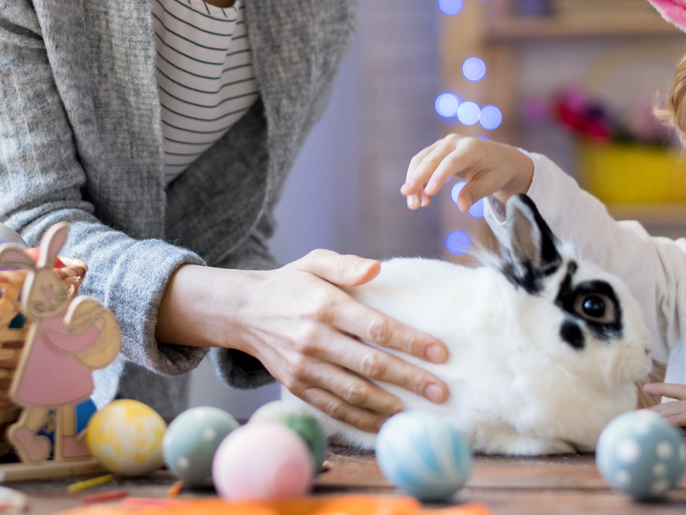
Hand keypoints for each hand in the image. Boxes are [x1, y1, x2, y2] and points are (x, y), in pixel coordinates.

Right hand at [162, 250, 450, 433]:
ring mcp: (304, 367)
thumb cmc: (291, 284)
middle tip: (441, 391)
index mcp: (325, 306)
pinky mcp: (297, 386)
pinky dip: (361, 420)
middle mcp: (314, 339)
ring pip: (353, 392)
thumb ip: (346, 264)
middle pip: (370, 365)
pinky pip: (333, 408)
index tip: (440, 353)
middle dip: (410, 380)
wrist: (243, 312)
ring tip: (419, 412)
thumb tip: (376, 268)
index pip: (376, 328)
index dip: (411, 342)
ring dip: (390, 405)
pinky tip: (385, 424)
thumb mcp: (314, 262)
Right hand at [401, 134, 533, 210]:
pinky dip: (418, 180)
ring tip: (414, 205)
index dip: (439, 177)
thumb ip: (476, 192)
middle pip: (430, 159)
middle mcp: (454, 142)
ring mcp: (443, 144)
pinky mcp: (436, 150)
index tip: (430, 193)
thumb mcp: (492, 183)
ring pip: (421, 160)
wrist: (499, 158)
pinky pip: (421, 163)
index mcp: (471, 148)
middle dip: (418, 179)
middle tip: (410, 201)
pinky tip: (421, 198)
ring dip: (414, 182)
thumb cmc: (497, 171)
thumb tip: (463, 207)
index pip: (451, 162)